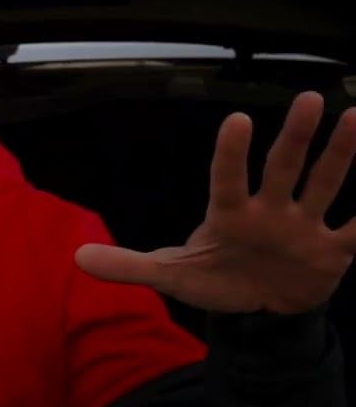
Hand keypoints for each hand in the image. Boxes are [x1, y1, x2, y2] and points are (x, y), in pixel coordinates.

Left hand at [76, 91, 355, 314]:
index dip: (231, 153)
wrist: (260, 309)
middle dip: (296, 137)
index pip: (228, 178)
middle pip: (284, 167)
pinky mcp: (333, 250)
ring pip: (326, 184)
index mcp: (230, 213)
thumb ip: (129, 266)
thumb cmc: (214, 278)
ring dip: (343, 154)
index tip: (237, 120)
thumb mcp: (171, 275)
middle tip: (312, 98)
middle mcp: (270, 210)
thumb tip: (77, 256)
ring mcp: (304, 226)